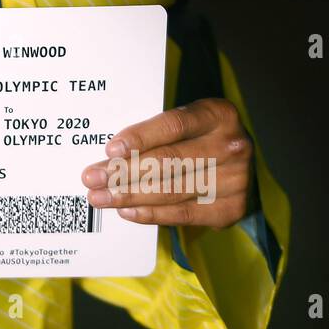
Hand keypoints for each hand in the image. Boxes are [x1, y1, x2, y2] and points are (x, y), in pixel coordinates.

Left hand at [80, 98, 253, 228]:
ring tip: (101, 197)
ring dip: (130, 196)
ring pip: (173, 190)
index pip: (173, 125)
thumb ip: (155, 132)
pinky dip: (152, 213)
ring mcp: (236, 179)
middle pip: (170, 161)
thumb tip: (111, 155)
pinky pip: (183, 214)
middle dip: (125, 172)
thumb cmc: (197, 136)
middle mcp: (232, 145)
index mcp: (218, 114)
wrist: (234, 161)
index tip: (111, 150)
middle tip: (93, 178)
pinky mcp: (232, 208)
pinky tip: (127, 211)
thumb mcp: (184, 122)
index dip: (140, 138)